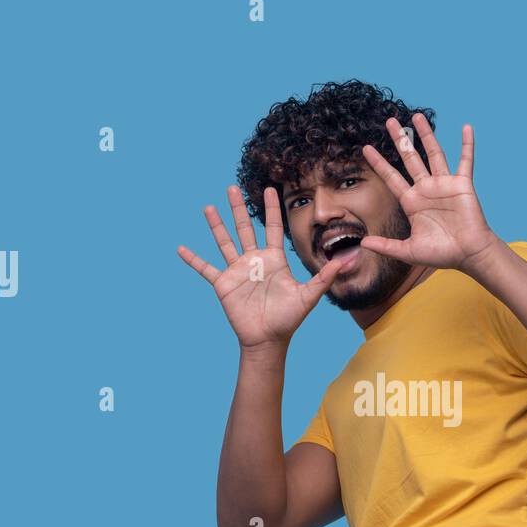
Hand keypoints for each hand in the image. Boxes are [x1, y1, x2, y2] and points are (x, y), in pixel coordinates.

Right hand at [177, 185, 353, 351]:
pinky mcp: (223, 284)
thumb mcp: (309, 297)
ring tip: (208, 207)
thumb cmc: (289, 319)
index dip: (271, 209)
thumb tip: (344, 261)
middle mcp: (254, 261)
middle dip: (238, 208)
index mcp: (273, 260)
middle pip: (244, 228)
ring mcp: (237, 271)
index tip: (269, 188)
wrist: (268, 340)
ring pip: (224, 242)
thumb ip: (324, 278)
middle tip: (232, 187)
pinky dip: (193, 260)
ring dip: (216, 225)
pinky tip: (181, 249)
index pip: (271, 228)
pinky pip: (205, 269)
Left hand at [357, 112, 498, 273]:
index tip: (365, 148)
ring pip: (433, 153)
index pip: (391, 177)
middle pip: (409, 158)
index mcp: (412, 202)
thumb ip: (386, 246)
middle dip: (399, 139)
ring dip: (426, 134)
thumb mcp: (408, 251)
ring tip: (416, 116)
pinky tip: (465, 127)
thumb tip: (363, 244)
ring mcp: (444, 184)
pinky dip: (467, 144)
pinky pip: (465, 160)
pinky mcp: (462, 184)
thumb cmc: (441, 254)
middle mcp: (426, 189)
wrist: (468, 254)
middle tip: (389, 121)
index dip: (378, 163)